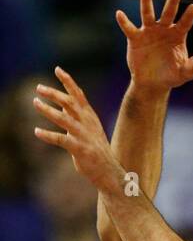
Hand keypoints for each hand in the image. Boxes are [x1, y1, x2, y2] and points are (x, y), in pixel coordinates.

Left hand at [33, 69, 123, 192]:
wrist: (108, 171)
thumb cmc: (96, 149)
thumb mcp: (88, 128)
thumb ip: (76, 114)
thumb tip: (63, 102)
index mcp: (89, 116)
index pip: (78, 94)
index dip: (68, 81)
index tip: (57, 69)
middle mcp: (87, 123)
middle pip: (69, 102)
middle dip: (53, 93)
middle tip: (39, 88)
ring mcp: (83, 135)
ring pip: (64, 118)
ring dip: (48, 110)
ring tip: (35, 103)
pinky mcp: (79, 149)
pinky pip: (61, 140)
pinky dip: (48, 135)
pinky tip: (37, 132)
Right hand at [117, 0, 192, 91]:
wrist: (152, 83)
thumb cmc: (170, 76)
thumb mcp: (183, 75)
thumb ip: (191, 68)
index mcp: (177, 36)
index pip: (184, 24)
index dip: (189, 16)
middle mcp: (163, 30)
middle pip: (168, 13)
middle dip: (172, 3)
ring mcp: (149, 31)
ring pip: (147, 14)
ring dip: (146, 1)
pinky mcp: (135, 38)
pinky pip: (129, 28)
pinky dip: (124, 21)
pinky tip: (119, 14)